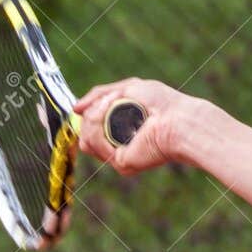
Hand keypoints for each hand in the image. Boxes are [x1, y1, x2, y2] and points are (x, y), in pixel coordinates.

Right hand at [75, 78, 203, 174]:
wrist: (177, 118)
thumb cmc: (160, 102)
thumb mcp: (126, 88)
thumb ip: (99, 95)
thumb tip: (75, 108)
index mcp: (119, 130)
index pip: (89, 128)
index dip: (86, 115)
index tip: (93, 102)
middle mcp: (117, 146)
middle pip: (83, 134)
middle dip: (92, 113)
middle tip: (111, 101)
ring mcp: (118, 156)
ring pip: (85, 140)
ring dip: (94, 117)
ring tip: (114, 106)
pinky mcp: (121, 163)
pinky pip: (94, 144)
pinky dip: (99, 126)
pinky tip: (115, 115)